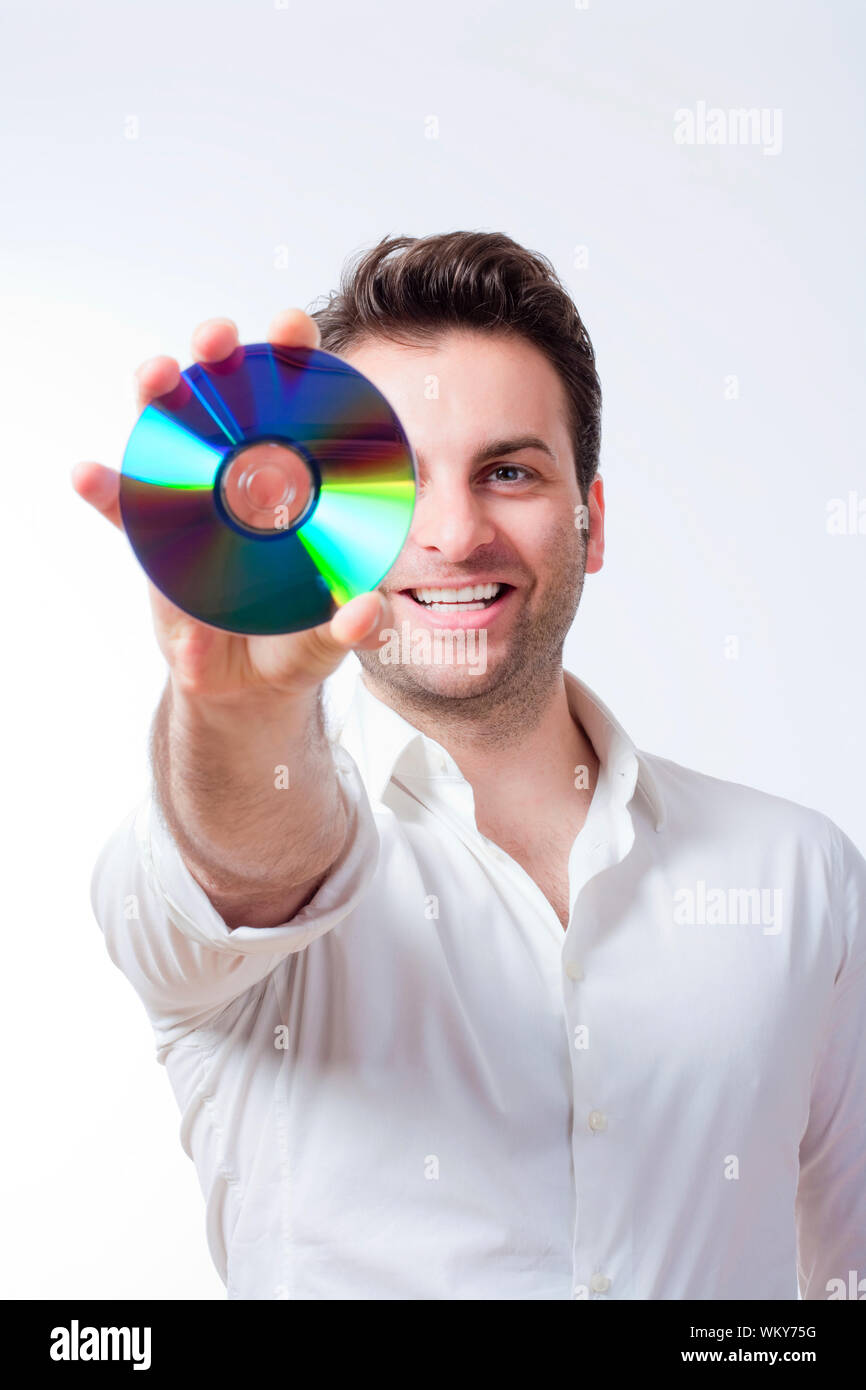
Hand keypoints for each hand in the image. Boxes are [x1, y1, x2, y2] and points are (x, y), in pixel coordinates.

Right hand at [71, 311, 393, 705]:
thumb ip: (352, 627)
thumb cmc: (295, 640)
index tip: (292, 330)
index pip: (296, 408)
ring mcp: (192, 505)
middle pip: (226, 403)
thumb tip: (366, 610)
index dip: (293, 361)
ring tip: (155, 376)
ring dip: (160, 399)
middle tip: (218, 339)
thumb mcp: (330, 638)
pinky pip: (126, 512)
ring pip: (171, 438)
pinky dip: (104, 490)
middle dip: (220, 358)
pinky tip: (88, 474)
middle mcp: (239, 478)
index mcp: (293, 482)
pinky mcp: (153, 544)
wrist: (246, 685)